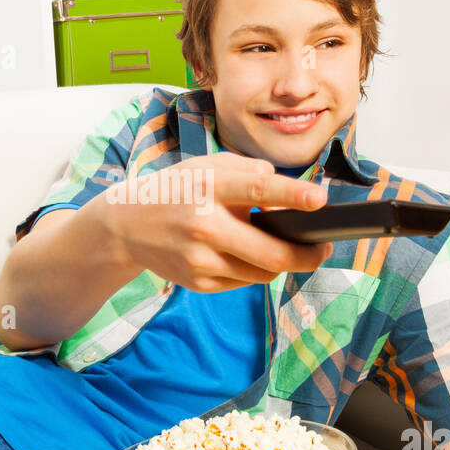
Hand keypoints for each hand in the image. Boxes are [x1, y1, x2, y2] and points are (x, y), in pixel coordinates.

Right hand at [100, 151, 331, 292]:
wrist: (126, 225)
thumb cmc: (177, 190)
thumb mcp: (208, 167)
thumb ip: (250, 173)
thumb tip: (289, 195)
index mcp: (209, 187)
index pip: (257, 190)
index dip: (292, 197)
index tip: (320, 201)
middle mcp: (204, 226)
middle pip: (271, 253)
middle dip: (306, 256)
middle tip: (323, 249)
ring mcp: (200, 259)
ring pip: (262, 273)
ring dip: (279, 262)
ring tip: (282, 247)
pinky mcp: (197, 283)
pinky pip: (243, 281)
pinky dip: (251, 269)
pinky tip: (242, 254)